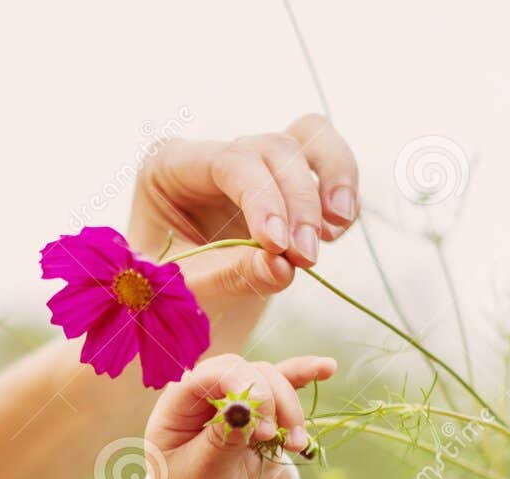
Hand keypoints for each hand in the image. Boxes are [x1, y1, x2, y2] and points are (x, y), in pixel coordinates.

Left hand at [128, 118, 358, 351]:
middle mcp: (214, 154)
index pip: (229, 162)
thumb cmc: (167, 297)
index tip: (277, 245)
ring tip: (336, 229)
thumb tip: (284, 267)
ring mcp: (252, 163)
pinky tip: (335, 233)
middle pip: (273, 149)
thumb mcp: (189, 289)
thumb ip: (231, 275)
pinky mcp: (285, 182)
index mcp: (170, 168)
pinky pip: (328, 165)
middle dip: (298, 203)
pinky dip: (342, 194)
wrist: (175, 310)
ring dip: (334, 179)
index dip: (262, 198)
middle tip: (306, 258)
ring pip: (309, 137)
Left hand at [146, 352, 336, 478]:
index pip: (211, 374)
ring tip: (299, 445)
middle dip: (271, 399)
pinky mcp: (260, 413)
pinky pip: (281, 387)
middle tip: (276, 437)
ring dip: (290, 407)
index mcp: (177, 407)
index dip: (242, 387)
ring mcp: (234, 401)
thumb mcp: (201, 474)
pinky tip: (326, 368)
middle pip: (246, 371)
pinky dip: (302, 377)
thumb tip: (243, 407)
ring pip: (269, 379)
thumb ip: (222, 439)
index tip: (264, 426)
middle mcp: (205, 396)